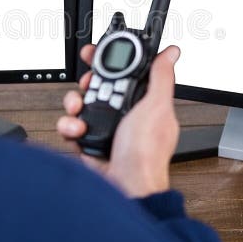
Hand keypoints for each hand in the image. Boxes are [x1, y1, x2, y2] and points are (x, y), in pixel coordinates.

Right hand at [57, 44, 181, 197]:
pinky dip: (70, 127)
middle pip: (99, 85)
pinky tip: (78, 131)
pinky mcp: (90, 141)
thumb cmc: (147, 154)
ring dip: (75, 105)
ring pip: (82, 104)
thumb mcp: (156, 107)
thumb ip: (161, 77)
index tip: (97, 53)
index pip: (125, 72)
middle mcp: (124, 113)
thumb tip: (171, 53)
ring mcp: (106, 127)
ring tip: (80, 111)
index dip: (111, 60)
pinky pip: (72, 126)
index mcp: (143, 101)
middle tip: (86, 85)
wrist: (128, 188)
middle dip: (88, 82)